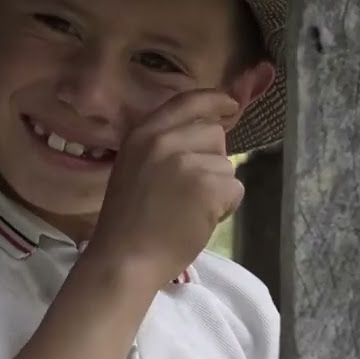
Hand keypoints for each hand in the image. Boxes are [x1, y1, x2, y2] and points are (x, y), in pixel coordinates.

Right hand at [88, 89, 243, 287]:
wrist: (125, 258)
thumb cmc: (126, 221)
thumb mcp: (133, 167)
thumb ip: (162, 147)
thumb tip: (205, 133)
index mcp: (142, 134)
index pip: (188, 101)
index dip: (214, 101)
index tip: (230, 105)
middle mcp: (164, 141)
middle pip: (214, 134)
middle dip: (212, 159)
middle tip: (191, 188)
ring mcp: (186, 162)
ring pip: (226, 165)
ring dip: (217, 187)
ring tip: (190, 209)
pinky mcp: (207, 186)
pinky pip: (234, 188)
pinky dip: (224, 207)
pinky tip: (199, 219)